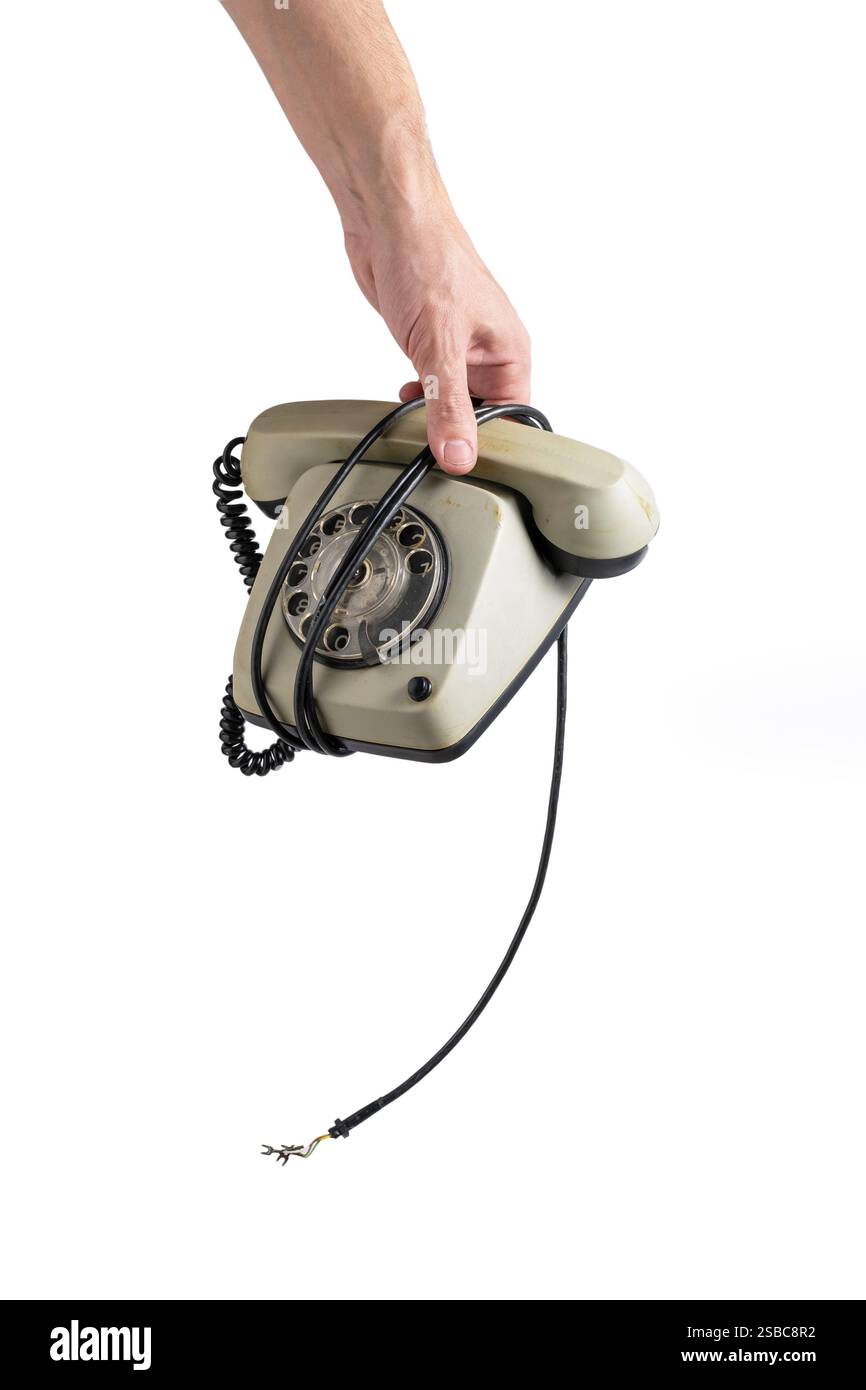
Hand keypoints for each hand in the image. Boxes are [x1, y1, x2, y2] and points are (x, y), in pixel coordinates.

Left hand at [345, 212, 530, 474]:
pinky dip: (417, 400)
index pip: (517, 417)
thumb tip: (460, 455)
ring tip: (417, 430)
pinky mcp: (428, 343)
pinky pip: (431, 386)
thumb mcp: (439, 345)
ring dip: (436, 418)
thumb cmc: (427, 257)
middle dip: (461, 435)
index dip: (496, 446)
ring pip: (455, 403)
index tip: (471, 469)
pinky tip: (404, 402)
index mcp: (511, 350)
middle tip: (437, 455)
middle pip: (486, 416)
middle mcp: (489, 352)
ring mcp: (458, 348)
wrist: (386, 218)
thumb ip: (448, 405)